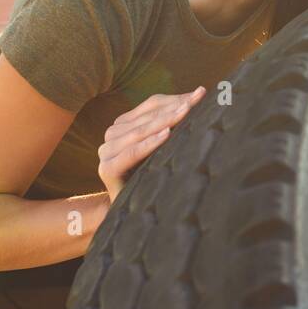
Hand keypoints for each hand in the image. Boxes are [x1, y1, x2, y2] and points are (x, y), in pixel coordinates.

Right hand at [98, 86, 205, 202]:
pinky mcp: (107, 169)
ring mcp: (106, 152)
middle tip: (198, 100)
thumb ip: (174, 121)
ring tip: (187, 112)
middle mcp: (111, 135)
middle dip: (175, 107)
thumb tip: (200, 92)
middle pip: (148, 116)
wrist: (138, 216)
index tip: (202, 93)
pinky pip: (132, 152)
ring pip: (140, 131)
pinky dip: (149, 143)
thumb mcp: (166, 145)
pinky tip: (167, 135)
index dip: (177, 98)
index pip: (152, 105)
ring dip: (165, 121)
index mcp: (123, 125)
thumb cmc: (157, 176)